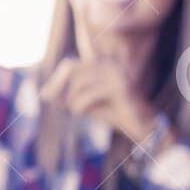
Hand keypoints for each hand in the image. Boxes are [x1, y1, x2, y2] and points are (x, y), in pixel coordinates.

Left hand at [40, 58, 158, 143]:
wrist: (144, 126)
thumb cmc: (115, 114)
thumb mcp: (88, 103)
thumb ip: (69, 96)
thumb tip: (44, 93)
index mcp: (103, 64)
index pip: (70, 64)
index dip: (56, 79)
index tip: (46, 95)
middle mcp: (109, 64)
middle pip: (71, 67)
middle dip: (58, 86)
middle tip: (53, 102)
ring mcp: (116, 74)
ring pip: (78, 82)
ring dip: (73, 100)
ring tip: (78, 111)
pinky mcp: (120, 87)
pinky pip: (88, 95)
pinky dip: (82, 106)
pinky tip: (86, 114)